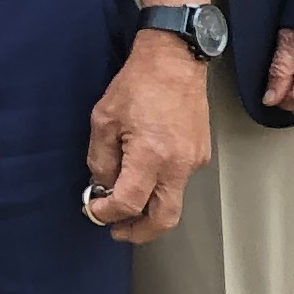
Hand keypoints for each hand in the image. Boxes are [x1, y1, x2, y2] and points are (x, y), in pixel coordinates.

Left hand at [86, 33, 214, 240]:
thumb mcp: (103, 121)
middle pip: (164, 218)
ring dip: (148, 210)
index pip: (130, 203)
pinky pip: (178, 183)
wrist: (175, 62)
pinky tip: (140, 179)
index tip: (93, 210)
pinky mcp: (200, 154)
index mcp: (152, 155)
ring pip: (173, 202)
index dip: (107, 213)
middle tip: (116, 229)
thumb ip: (101, 160)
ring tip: (123, 204)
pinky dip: (158, 190)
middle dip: (139, 232)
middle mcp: (179, 164)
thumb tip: (102, 187)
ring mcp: (194, 161)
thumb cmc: (137, 85)